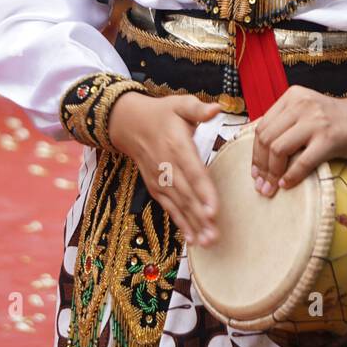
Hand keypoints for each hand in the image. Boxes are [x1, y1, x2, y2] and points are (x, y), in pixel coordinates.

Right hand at [107, 92, 221, 246]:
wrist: (130, 124)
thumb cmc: (162, 114)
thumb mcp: (179, 104)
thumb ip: (198, 108)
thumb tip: (217, 108)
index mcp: (176, 145)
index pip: (192, 171)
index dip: (203, 191)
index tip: (213, 210)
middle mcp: (167, 166)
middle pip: (186, 194)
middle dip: (200, 216)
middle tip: (215, 235)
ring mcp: (160, 179)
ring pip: (178, 205)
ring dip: (193, 225)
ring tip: (208, 241)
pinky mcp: (156, 187)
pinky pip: (169, 208)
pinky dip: (181, 224)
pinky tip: (193, 238)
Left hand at [251, 87, 346, 197]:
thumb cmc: (337, 121)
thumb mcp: (307, 113)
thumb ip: (286, 125)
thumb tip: (260, 153)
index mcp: (292, 97)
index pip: (262, 126)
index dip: (255, 153)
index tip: (255, 172)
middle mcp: (301, 104)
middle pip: (266, 138)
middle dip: (261, 166)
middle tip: (261, 185)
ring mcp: (316, 120)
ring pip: (279, 149)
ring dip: (272, 174)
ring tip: (272, 188)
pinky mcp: (330, 137)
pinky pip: (303, 161)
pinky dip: (292, 176)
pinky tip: (288, 184)